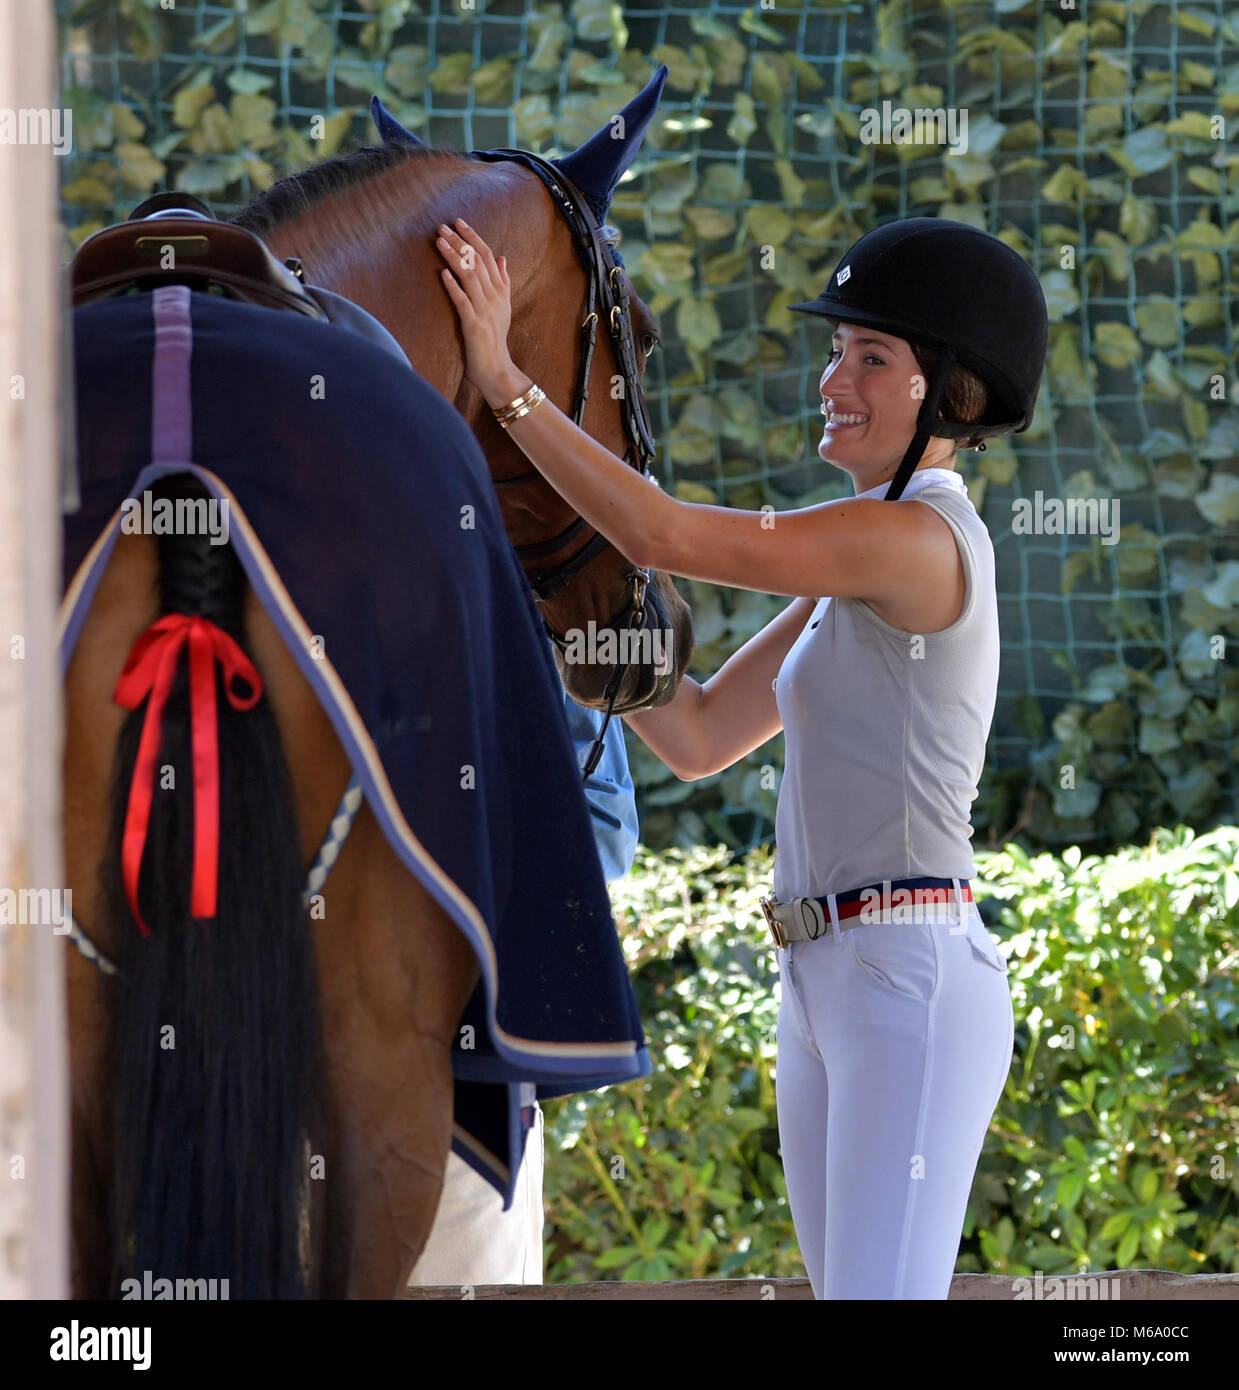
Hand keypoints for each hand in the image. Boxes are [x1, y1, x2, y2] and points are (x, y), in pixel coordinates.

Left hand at [435, 218, 526, 404]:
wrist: (496, 368)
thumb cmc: (495, 339)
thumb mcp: (503, 307)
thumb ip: (503, 282)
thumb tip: (503, 257)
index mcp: (501, 291)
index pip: (488, 256)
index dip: (474, 237)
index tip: (459, 223)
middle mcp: (495, 297)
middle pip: (477, 262)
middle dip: (459, 242)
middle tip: (443, 227)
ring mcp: (485, 310)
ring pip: (469, 276)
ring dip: (453, 257)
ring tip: (439, 241)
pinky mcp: (473, 324)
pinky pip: (462, 301)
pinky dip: (453, 286)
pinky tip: (442, 273)